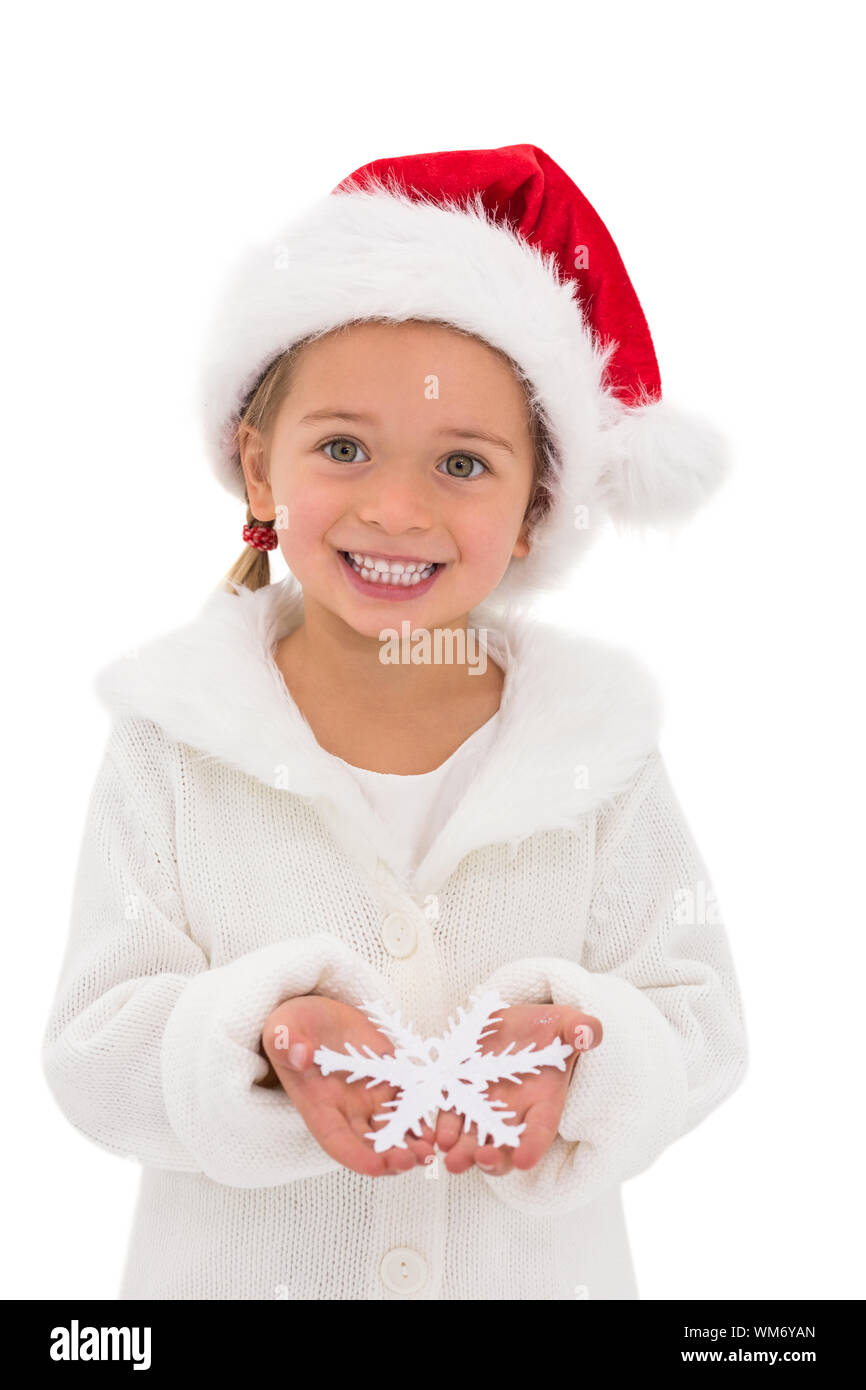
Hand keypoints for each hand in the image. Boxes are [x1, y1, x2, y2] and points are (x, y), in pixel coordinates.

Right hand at [261, 995, 437, 1178]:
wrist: (315, 1017)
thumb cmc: (293, 1029)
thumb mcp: (282, 1032)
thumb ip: (287, 1043)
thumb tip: (300, 1053)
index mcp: (318, 1106)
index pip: (337, 1141)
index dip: (356, 1156)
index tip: (376, 1167)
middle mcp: (347, 1110)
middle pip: (370, 1144)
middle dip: (391, 1158)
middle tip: (412, 1161)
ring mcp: (371, 1098)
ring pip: (394, 1130)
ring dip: (412, 1144)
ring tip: (431, 1151)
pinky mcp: (391, 1080)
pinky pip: (410, 1103)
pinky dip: (424, 1117)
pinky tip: (439, 1125)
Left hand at [435, 1004, 601, 1176]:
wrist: (518, 1024)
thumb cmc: (549, 1030)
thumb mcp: (568, 1024)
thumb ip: (581, 1029)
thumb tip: (588, 1033)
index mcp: (543, 1102)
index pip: (541, 1130)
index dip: (533, 1146)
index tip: (524, 1160)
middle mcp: (513, 1113)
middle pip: (504, 1148)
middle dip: (493, 1160)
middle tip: (483, 1160)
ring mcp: (484, 1107)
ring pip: (473, 1140)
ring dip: (462, 1153)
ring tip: (452, 1159)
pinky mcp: (459, 1093)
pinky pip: (449, 1117)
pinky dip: (442, 1129)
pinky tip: (434, 1136)